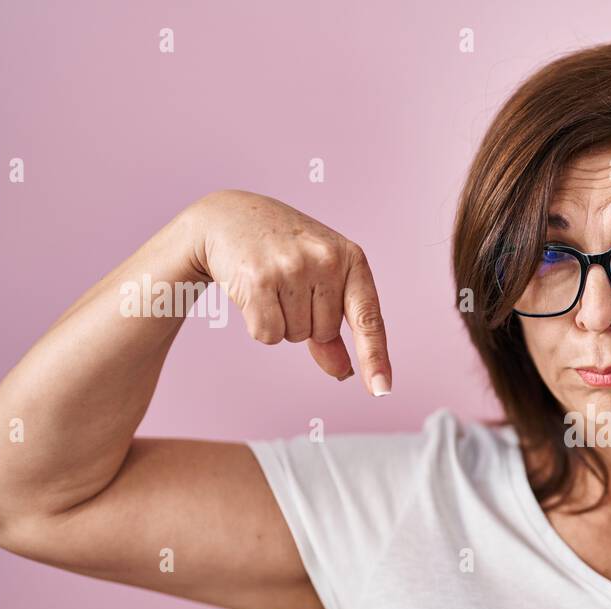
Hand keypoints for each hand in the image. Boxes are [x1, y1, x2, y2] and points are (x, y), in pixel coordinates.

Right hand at [188, 189, 391, 395]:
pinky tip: (252, 292)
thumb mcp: (319, 278)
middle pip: (325, 333)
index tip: (382, 389)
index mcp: (351, 258)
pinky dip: (259, 325)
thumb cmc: (282, 250)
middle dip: (306, 322)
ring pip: (296, 336)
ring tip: (271, 285)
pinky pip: (268, 335)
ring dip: (281, 321)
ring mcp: (292, 268)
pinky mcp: (258, 280)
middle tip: (288, 286)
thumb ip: (334, 328)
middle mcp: (326, 260)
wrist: (227, 217)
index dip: (375, 357)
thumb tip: (345, 373)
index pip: (369, 318)